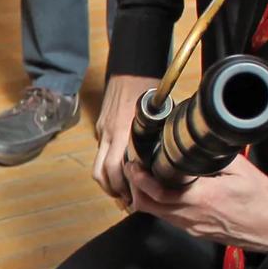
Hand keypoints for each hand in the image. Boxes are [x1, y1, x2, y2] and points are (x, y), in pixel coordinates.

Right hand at [93, 74, 160, 204]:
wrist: (131, 68)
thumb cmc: (148, 88)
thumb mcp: (160, 114)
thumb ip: (159, 136)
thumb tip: (170, 156)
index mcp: (122, 132)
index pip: (116, 169)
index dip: (123, 187)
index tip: (134, 198)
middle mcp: (108, 134)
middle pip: (102, 173)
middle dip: (113, 190)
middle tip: (127, 200)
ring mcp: (101, 130)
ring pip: (97, 165)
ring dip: (107, 182)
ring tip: (121, 191)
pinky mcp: (100, 126)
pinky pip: (101, 152)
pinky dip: (108, 165)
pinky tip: (120, 170)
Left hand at [124, 154, 267, 254]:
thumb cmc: (262, 201)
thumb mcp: (241, 170)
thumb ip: (214, 155)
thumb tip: (196, 140)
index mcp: (202, 198)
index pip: (158, 191)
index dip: (139, 178)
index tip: (135, 163)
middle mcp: (193, 216)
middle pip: (148, 206)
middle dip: (135, 186)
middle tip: (133, 168)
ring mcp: (193, 227)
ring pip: (156, 215)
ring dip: (145, 197)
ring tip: (144, 178)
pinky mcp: (196, 232)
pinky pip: (169, 219)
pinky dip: (159, 206)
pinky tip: (162, 191)